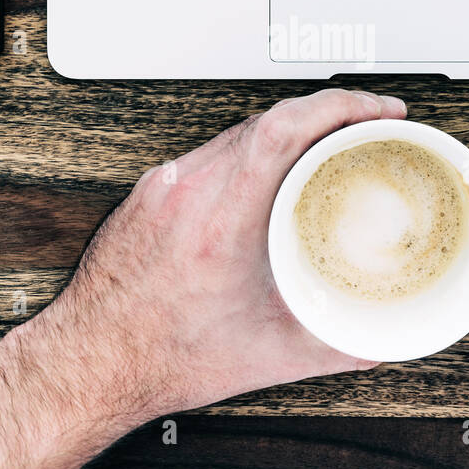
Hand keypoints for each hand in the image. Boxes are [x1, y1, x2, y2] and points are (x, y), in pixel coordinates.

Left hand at [46, 87, 405, 422]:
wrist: (91, 361)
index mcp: (220, 223)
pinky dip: (254, 148)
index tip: (375, 110)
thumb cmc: (159, 358)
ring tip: (328, 141)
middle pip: (270, 118)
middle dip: (328, 111)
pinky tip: (271, 168)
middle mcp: (188, 193)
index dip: (339, 106)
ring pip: (240, 129)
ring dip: (290, 127)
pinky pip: (214, 149)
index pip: (283, 129)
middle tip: (367, 122)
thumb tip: (378, 337)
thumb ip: (335, 347)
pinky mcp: (152, 190)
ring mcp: (165, 186)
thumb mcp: (267, 355)